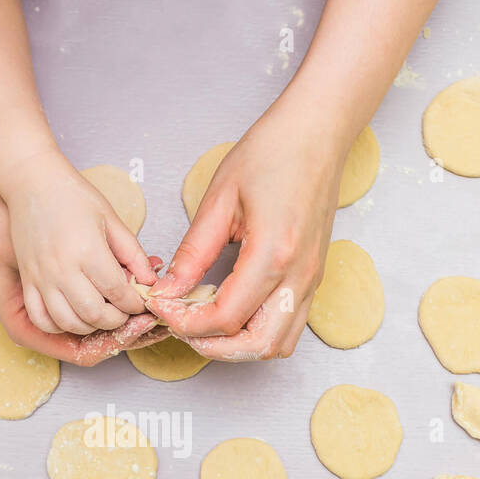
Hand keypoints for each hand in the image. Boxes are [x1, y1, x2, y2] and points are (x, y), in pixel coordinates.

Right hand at [0, 171, 161, 366]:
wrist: (32, 182)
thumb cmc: (73, 195)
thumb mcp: (112, 219)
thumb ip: (133, 253)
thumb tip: (151, 281)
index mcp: (87, 251)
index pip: (118, 293)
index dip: (135, 303)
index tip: (140, 302)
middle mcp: (62, 269)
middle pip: (95, 314)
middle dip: (117, 320)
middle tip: (124, 311)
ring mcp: (41, 278)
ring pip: (69, 322)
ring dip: (91, 326)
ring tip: (102, 314)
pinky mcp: (28, 281)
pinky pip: (41, 318)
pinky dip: (59, 326)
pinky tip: (73, 316)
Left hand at [145, 109, 345, 360]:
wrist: (318, 131)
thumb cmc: (273, 151)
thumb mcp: (219, 198)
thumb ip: (192, 253)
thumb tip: (168, 290)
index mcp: (274, 253)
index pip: (225, 318)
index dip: (186, 323)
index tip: (161, 306)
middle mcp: (299, 275)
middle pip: (256, 346)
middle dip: (211, 346)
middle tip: (180, 324)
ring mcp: (311, 280)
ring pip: (276, 345)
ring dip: (237, 347)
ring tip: (204, 322)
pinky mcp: (313, 278)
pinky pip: (288, 326)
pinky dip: (257, 332)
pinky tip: (230, 309)